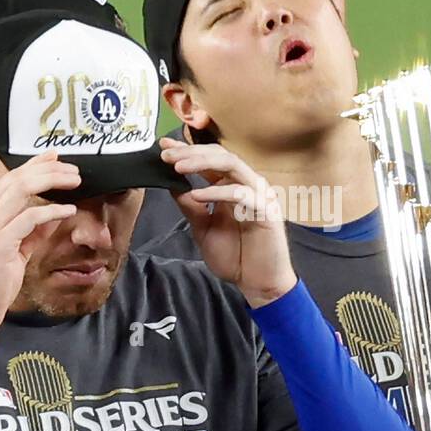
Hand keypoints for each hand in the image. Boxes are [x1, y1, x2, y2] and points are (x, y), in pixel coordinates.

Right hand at [0, 154, 79, 330]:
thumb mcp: (12, 252)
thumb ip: (31, 232)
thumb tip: (54, 215)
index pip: (7, 181)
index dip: (32, 166)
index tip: (53, 159)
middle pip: (15, 179)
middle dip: (46, 168)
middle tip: (71, 168)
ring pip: (21, 190)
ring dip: (51, 181)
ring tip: (74, 181)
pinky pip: (29, 218)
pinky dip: (51, 212)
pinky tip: (68, 211)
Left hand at [162, 138, 296, 307]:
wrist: (258, 283)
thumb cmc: (235, 257)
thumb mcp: (203, 229)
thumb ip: (190, 207)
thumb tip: (171, 184)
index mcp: (232, 187)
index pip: (210, 160)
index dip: (187, 151)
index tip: (163, 147)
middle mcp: (247, 185)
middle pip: (220, 156)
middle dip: (191, 152)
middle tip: (166, 154)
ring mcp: (259, 195)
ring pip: (232, 166)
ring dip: (203, 163)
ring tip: (178, 166)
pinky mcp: (267, 210)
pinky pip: (242, 194)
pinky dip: (217, 192)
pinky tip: (196, 195)